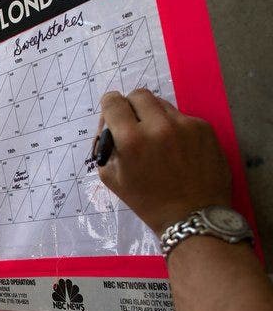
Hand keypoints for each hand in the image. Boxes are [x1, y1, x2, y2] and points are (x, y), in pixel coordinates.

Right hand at [97, 89, 230, 234]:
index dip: (109, 106)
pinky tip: (177, 148)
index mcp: (131, 140)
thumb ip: (105, 145)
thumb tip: (109, 124)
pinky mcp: (204, 128)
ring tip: (157, 138)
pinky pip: (181, 116)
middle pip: (138, 94)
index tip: (112, 114)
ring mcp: (185, 124)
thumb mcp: (111, 178)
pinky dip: (174, 127)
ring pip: (161, 104)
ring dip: (153, 115)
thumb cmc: (147, 201)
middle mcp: (158, 126)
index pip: (113, 102)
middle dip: (131, 106)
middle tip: (134, 124)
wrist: (192, 216)